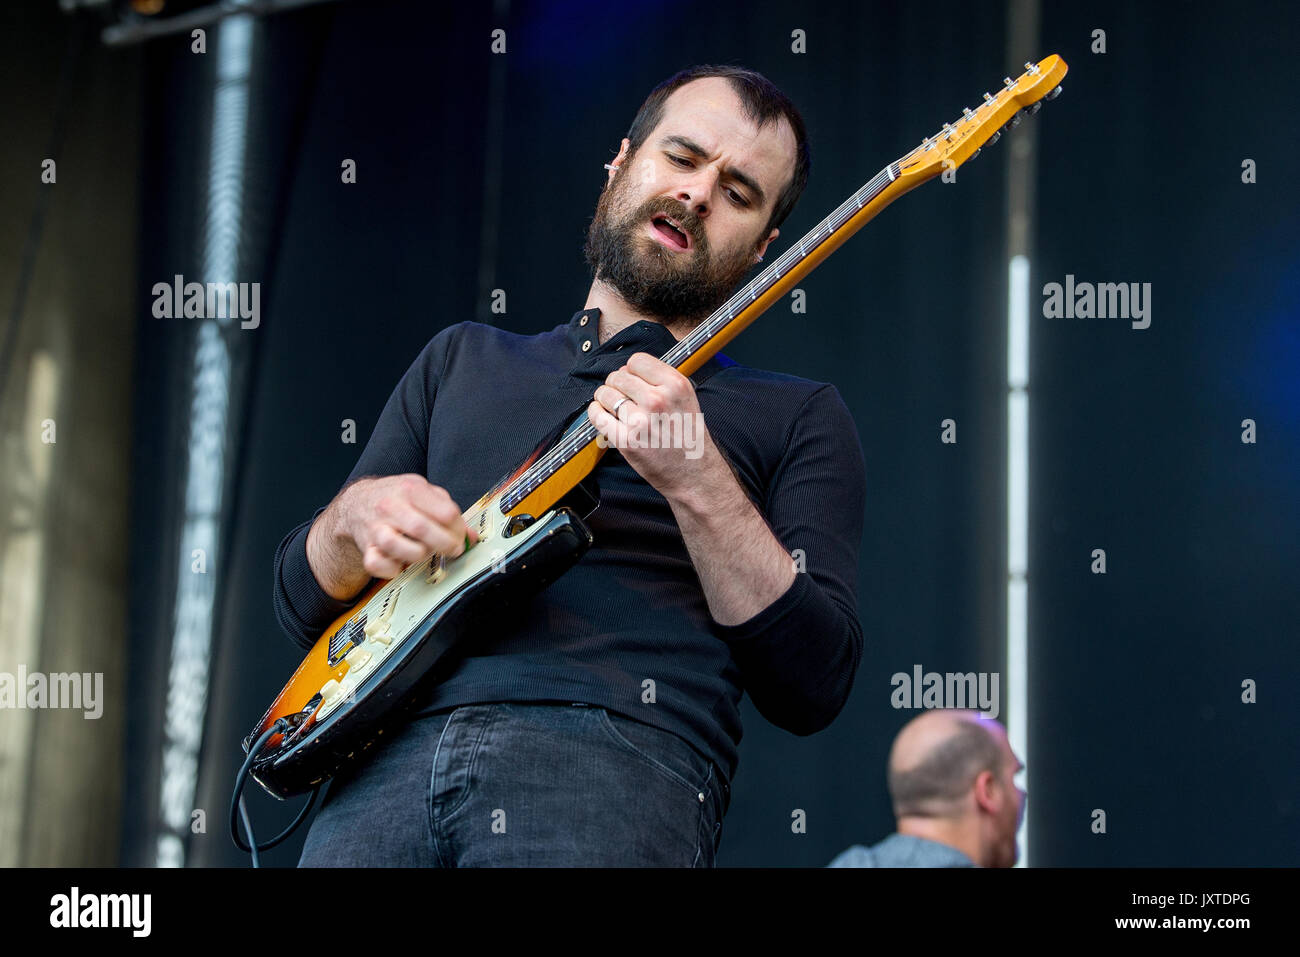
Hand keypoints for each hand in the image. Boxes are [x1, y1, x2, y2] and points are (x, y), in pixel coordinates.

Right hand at [336, 474, 475, 579]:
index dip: (458, 529)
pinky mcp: (366, 547)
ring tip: (424, 552)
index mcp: (410, 489)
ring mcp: (376, 527)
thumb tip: (470, 535)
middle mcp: (390, 506)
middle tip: (451, 549)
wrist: (359, 502)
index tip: (460, 536)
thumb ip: (448, 510)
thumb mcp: (424, 492)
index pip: (445, 512)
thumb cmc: (396, 497)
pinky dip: (392, 569)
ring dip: (419, 555)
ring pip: (398, 546)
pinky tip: (401, 563)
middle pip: (422, 529)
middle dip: (444, 544)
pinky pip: (377, 564)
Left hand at [587, 352, 725, 502]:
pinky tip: (603, 416)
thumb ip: (661, 381)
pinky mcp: (626, 441)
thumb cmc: (689, 438)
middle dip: (616, 384)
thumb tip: (627, 370)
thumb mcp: (686, 399)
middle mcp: (658, 400)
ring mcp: (640, 421)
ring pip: (605, 394)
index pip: (637, 361)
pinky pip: (597, 416)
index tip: (632, 380)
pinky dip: (596, 413)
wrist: (694, 474)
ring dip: (604, 398)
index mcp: (675, 385)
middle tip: (622, 396)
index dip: (630, 370)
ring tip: (613, 408)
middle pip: (618, 376)